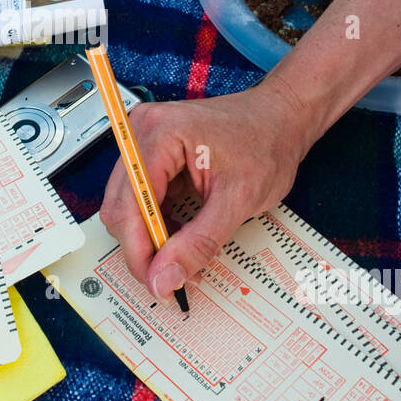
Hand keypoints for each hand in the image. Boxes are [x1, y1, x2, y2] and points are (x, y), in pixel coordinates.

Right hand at [100, 74, 314, 301]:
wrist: (281, 118)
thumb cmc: (266, 143)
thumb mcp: (238, 200)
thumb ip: (198, 243)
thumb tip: (164, 277)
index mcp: (161, 134)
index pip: (130, 203)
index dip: (139, 250)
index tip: (157, 283)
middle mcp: (142, 131)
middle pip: (119, 207)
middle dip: (143, 247)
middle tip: (172, 277)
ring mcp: (144, 141)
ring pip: (126, 207)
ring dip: (149, 237)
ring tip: (182, 257)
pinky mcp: (152, 154)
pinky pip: (139, 199)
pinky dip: (156, 223)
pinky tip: (180, 235)